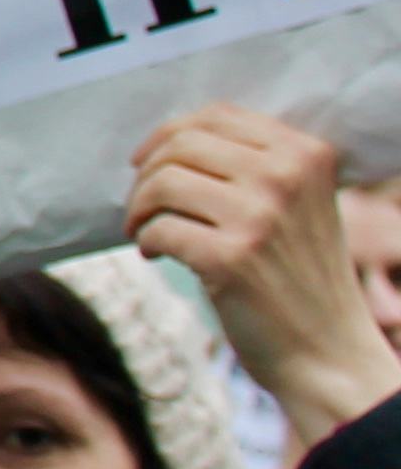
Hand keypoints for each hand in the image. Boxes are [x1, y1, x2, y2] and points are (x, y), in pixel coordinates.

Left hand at [130, 104, 400, 458]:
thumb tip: (168, 138)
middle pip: (181, 145)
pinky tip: (158, 256)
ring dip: (139, 209)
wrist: (329, 352)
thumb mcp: (298, 204)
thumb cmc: (299, 276)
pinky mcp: (230, 259)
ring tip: (146, 232)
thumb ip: (253, 165)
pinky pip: (158, 229)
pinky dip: (147, 242)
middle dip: (146, 174)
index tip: (147, 161)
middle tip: (144, 206)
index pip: (216, 116)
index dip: (168, 135)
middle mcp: (285, 177)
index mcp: (305, 153)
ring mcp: (259, 217)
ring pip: (161, 184)